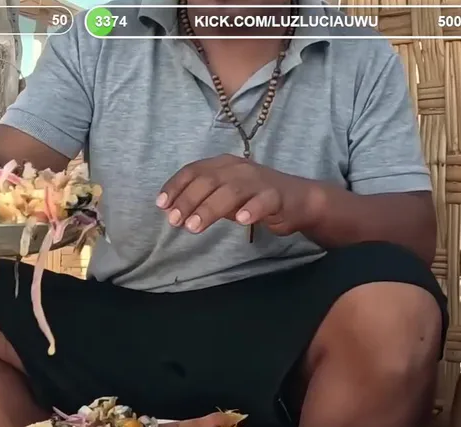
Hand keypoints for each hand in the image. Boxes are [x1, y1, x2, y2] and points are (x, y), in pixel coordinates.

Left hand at [157, 154, 321, 235]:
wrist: (299, 200)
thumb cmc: (256, 198)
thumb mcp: (225, 196)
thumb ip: (204, 200)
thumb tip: (173, 210)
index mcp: (223, 164)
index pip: (194, 171)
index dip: (175, 186)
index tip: (161, 205)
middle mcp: (239, 168)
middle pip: (208, 180)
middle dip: (188, 200)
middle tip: (174, 221)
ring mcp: (258, 180)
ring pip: (231, 190)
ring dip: (210, 208)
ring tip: (194, 227)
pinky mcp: (276, 195)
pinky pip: (263, 201)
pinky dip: (251, 209)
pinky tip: (241, 220)